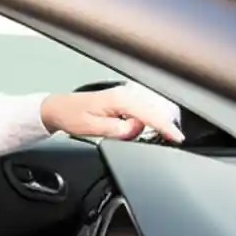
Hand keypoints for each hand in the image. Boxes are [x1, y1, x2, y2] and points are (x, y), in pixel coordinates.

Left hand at [40, 85, 183, 141]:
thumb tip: (136, 130)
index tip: (177, 138)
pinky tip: (132, 130)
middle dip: (159, 128)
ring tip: (129, 134)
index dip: (166, 127)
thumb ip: (118, 131)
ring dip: (149, 126)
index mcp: (119, 99)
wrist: (57, 109)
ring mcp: (125, 96)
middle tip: (152, 140)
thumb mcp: (93, 129)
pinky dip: (143, 122)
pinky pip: (140, 113)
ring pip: (149, 113)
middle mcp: (125, 94)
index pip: (150, 114)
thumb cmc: (71, 116)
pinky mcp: (123, 102)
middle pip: (154, 112)